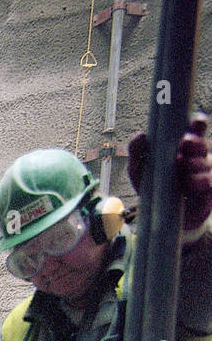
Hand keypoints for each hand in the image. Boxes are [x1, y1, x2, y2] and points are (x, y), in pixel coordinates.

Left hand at [128, 115, 211, 230]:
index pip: (197, 130)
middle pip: (202, 144)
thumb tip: (141, 135)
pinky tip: (189, 182)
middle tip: (184, 143)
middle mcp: (198, 158)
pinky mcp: (207, 191)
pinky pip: (208, 182)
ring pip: (206, 162)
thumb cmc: (152, 189)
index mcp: (185, 148)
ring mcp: (205, 173)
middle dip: (195, 142)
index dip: (199, 124)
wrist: (160, 219)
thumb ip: (136, 153)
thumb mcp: (139, 172)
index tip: (196, 122)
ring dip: (195, 162)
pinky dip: (198, 181)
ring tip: (181, 163)